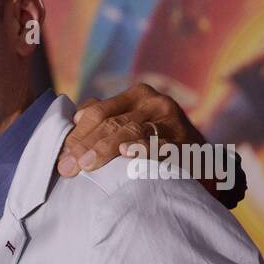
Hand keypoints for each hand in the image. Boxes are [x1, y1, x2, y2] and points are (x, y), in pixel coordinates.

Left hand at [57, 82, 205, 176]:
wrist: (203, 163)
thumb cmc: (158, 145)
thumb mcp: (132, 125)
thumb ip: (106, 121)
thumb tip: (71, 125)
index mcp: (136, 96)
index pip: (96, 112)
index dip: (75, 135)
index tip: (60, 157)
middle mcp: (153, 102)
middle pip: (109, 122)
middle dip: (83, 145)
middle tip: (67, 168)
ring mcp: (170, 119)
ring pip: (129, 131)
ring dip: (104, 149)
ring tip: (86, 165)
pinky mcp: (184, 140)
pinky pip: (158, 145)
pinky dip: (141, 149)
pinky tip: (127, 154)